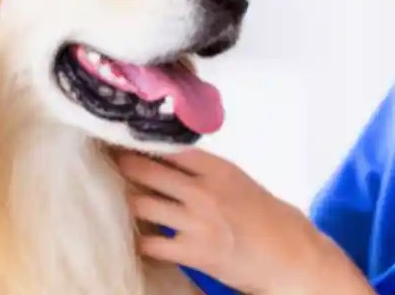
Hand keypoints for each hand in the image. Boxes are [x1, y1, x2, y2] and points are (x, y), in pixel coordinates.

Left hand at [115, 148, 370, 294]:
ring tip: (116, 198)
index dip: (140, 143)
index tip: (120, 139)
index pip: (168, 147)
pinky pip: (150, 243)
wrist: (291, 256)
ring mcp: (196, 221)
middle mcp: (204, 190)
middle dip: (122, 166)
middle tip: (104, 162)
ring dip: (128, 202)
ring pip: (141, 204)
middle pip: (146, 171)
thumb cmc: (270, 219)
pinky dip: (140, 240)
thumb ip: (208, 173)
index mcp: (218, 168)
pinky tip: (135, 238)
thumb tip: (173, 165)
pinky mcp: (192, 252)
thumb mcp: (240, 182)